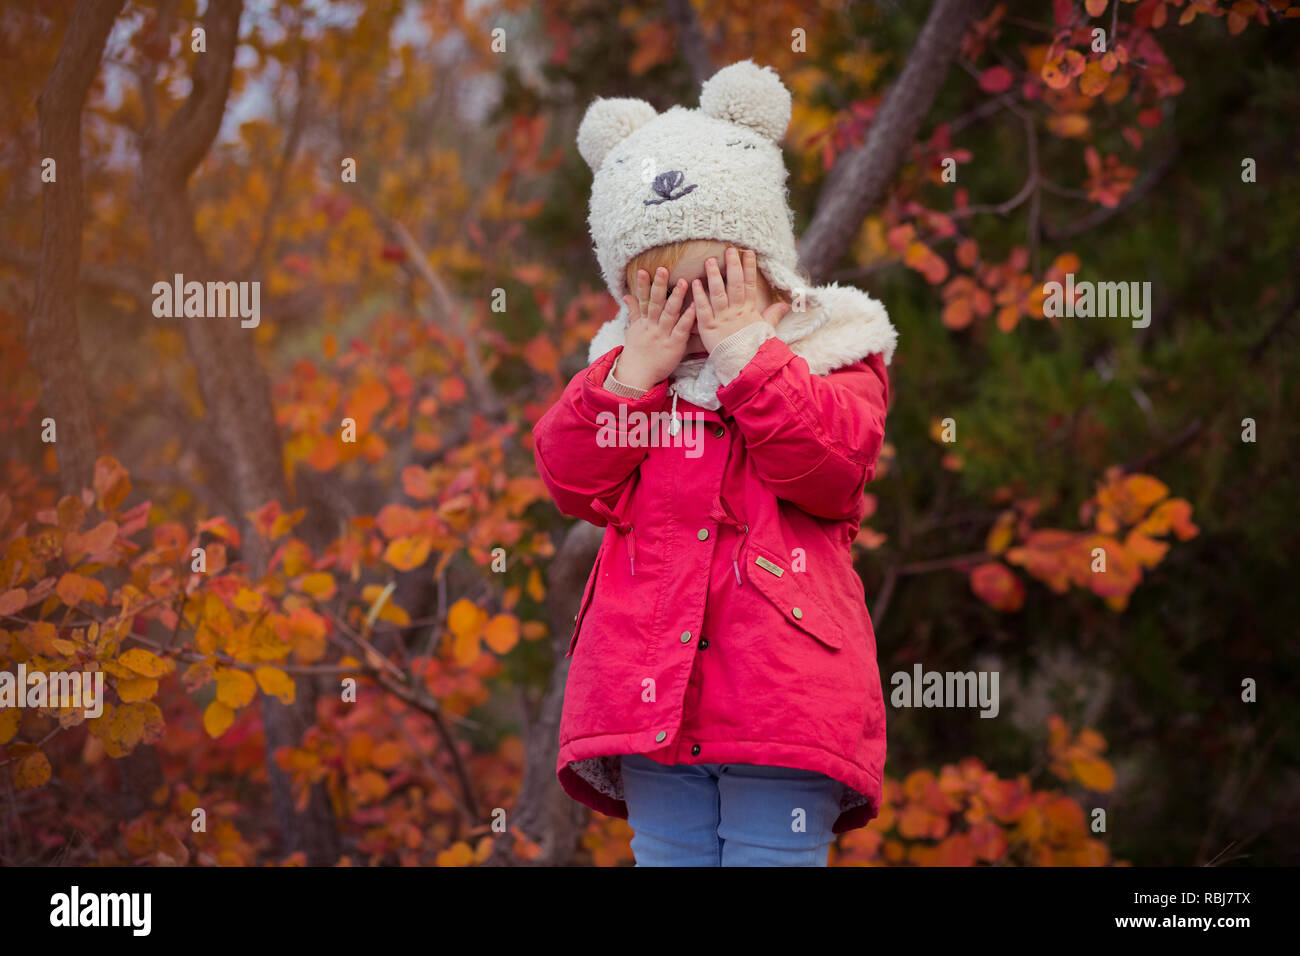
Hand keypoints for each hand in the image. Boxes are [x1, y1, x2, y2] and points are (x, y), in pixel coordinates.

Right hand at [613, 266, 696, 390]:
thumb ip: (633, 311)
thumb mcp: (633, 330)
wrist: (638, 375)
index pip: (643, 299)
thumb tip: (626, 294)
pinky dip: (687, 318)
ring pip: (669, 313)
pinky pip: (681, 329)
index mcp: (643, 321)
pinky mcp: (674, 345)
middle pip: (655, 303)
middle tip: (663, 269)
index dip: (643, 285)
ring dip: (676, 297)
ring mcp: (663, 335)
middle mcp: (652, 326)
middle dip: (659, 286)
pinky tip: (694, 306)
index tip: (643, 270)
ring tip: (684, 282)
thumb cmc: (637, 351)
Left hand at [692, 247, 790, 352]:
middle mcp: (735, 312)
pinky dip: (699, 296)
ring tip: (710, 261)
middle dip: (732, 266)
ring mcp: (721, 319)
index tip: (748, 253)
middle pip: (734, 285)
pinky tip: (695, 283)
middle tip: (729, 250)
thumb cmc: (754, 348)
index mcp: (748, 310)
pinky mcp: (708, 328)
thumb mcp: (766, 329)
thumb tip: (785, 304)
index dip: (749, 268)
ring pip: (717, 293)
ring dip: (714, 276)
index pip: (749, 285)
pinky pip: (703, 310)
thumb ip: (773, 314)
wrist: (745, 367)